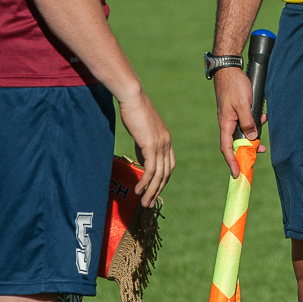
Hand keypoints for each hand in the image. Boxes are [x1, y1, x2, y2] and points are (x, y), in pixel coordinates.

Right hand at [118, 90, 174, 205]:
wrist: (133, 98)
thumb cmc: (134, 112)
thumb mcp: (142, 133)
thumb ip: (144, 147)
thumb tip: (142, 161)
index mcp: (166, 140)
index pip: (169, 166)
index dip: (163, 180)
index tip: (154, 191)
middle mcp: (167, 143)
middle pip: (166, 173)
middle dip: (158, 190)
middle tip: (149, 203)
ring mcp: (160, 144)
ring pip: (159, 175)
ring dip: (151, 191)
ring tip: (144, 203)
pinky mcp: (151, 145)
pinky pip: (150, 169)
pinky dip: (145, 182)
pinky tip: (138, 189)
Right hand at [213, 67, 265, 177]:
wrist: (229, 69)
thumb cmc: (234, 86)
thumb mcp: (243, 104)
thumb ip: (248, 121)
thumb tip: (252, 138)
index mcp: (225, 124)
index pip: (226, 148)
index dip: (232, 162)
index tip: (237, 173)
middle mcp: (227, 123)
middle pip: (236, 143)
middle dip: (247, 151)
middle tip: (258, 156)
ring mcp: (232, 117)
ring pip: (243, 133)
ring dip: (254, 136)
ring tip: (264, 141)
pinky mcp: (237, 111)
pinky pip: (246, 122)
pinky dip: (255, 123)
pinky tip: (264, 117)